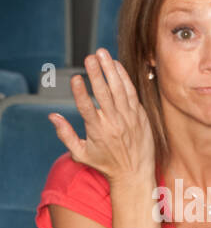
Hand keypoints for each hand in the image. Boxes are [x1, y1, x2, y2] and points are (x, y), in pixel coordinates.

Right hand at [48, 49, 154, 185]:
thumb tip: (52, 116)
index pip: (87, 108)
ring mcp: (129, 119)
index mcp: (98, 131)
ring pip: (120, 90)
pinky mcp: (140, 116)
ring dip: (111, 70)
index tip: (75, 77)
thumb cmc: (106, 164)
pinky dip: (124, 78)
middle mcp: (114, 123)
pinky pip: (132, 93)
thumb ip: (65, 135)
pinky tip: (116, 65)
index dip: (80, 92)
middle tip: (90, 56)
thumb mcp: (81, 154)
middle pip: (105, 94)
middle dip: (97, 73)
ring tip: (101, 53)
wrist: (136, 175)